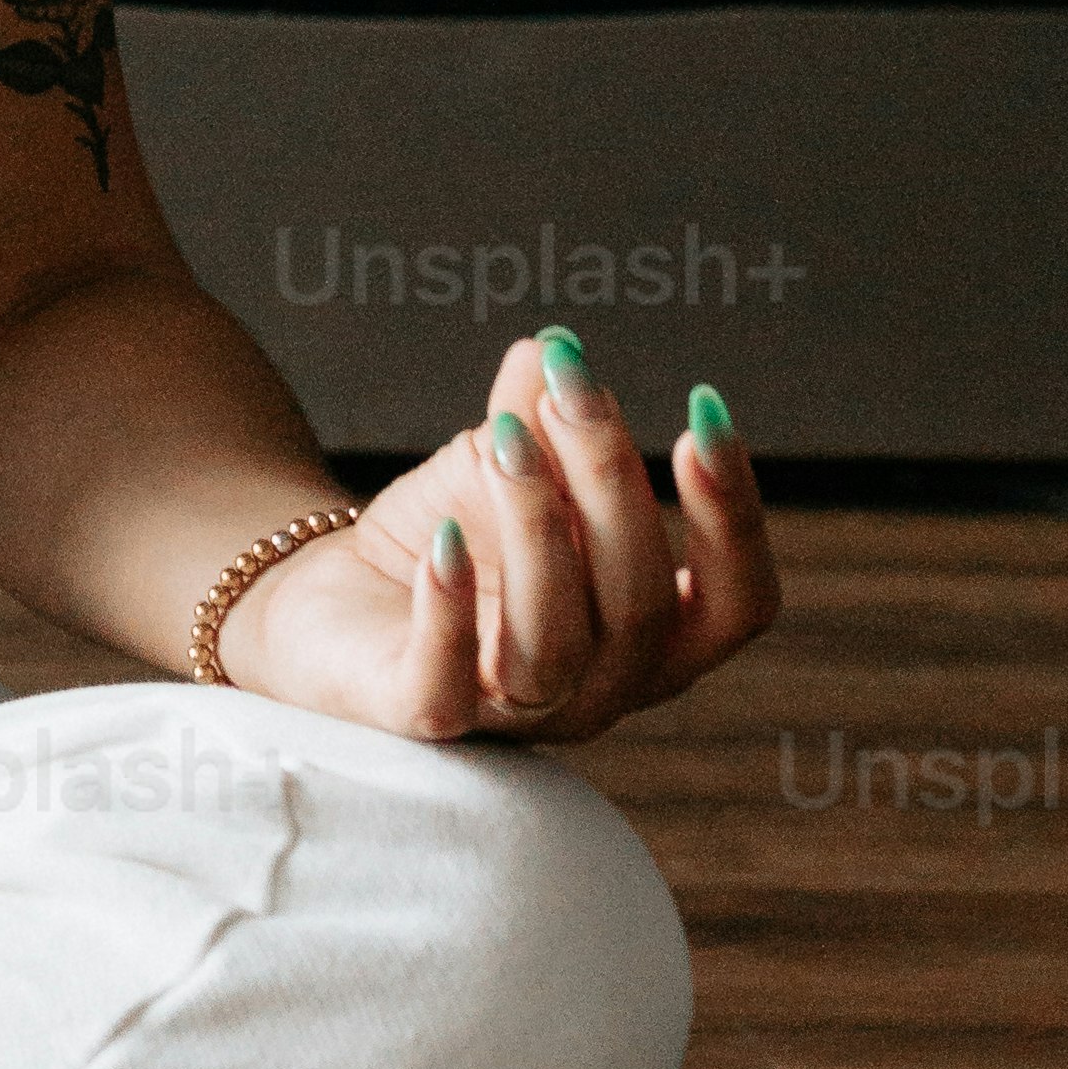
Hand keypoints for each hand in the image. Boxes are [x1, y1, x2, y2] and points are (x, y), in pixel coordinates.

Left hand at [214, 333, 778, 750]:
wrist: (330, 596)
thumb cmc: (449, 533)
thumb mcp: (503, 464)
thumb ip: (540, 417)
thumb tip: (551, 349)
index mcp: (654, 636)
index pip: (737, 602)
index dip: (734, 516)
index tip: (703, 411)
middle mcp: (602, 689)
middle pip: (640, 603)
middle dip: (610, 479)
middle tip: (568, 384)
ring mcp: (516, 715)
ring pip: (555, 642)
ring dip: (536, 527)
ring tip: (503, 434)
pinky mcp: (423, 718)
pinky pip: (446, 686)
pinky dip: (450, 611)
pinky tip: (443, 538)